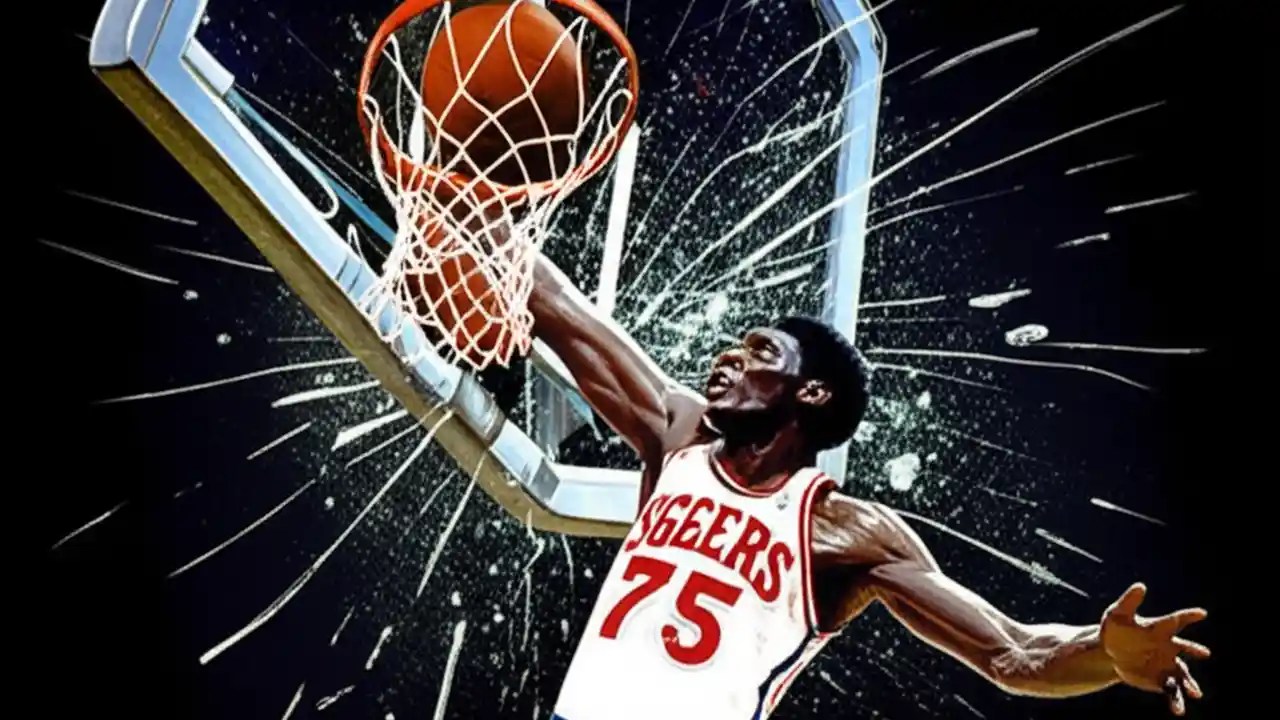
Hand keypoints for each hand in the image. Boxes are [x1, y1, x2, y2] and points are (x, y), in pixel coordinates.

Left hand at [1101, 583, 1210, 715]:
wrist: (1110, 652)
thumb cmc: (1116, 628)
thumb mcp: (1118, 614)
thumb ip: (1129, 601)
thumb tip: (1141, 585)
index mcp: (1160, 629)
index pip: (1177, 620)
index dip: (1189, 615)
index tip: (1202, 612)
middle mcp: (1168, 647)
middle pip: (1185, 649)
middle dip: (1194, 650)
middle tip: (1205, 653)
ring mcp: (1166, 664)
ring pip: (1182, 675)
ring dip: (1189, 685)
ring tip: (1195, 694)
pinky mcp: (1160, 679)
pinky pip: (1171, 691)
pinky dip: (1176, 700)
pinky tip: (1177, 710)